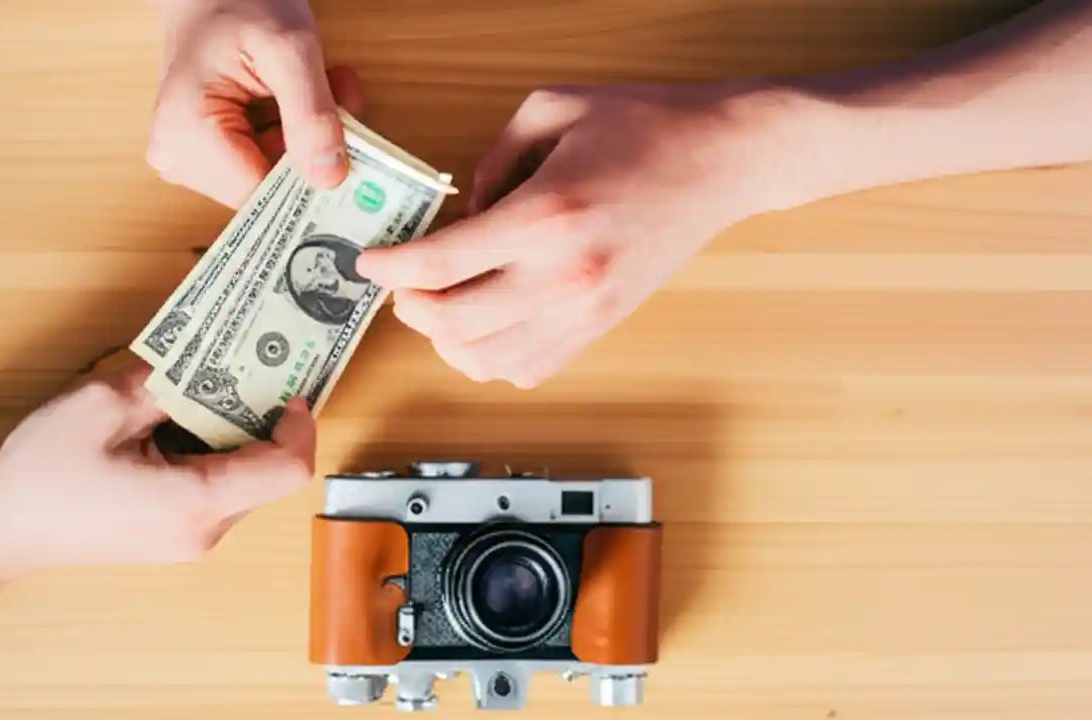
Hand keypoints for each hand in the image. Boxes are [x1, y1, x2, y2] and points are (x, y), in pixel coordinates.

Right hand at [0, 363, 315, 581]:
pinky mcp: (177, 534)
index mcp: (194, 502)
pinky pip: (218, 488)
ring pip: (245, 479)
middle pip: (270, 473)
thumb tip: (214, 362)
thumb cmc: (41, 474)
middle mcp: (203, 530)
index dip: (299, 427)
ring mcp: (191, 538)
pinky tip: (181, 420)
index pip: (287, 470)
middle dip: (265, 420)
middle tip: (250, 372)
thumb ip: (169, 383)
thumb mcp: (104, 405)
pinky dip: (214, 451)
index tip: (289, 389)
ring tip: (205, 390)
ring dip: (237, 433)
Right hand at [148, 0, 362, 206]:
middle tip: (340, 99)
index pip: (264, 197)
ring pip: (279, 174)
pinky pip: (270, 158)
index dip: (314, 180)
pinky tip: (305, 92)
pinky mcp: (211, 151)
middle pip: (273, 188)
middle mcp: (181, 160)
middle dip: (316, 148)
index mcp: (188, 139)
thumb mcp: (289, 49)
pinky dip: (298, 129)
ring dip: (312, 134)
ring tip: (325, 85)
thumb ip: (311, 114)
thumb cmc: (237, 1)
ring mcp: (193, 158)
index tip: (351, 145)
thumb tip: (329, 178)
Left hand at [357, 82, 819, 387]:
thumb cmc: (644, 128)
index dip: (390, 268)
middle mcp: (562, 275)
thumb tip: (464, 211)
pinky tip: (486, 327)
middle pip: (453, 323)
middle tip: (401, 284)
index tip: (370, 262)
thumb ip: (491, 157)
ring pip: (488, 361)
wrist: (722, 162)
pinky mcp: (602, 326)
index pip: (440, 264)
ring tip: (440, 308)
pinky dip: (493, 360)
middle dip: (410, 306)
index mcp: (544, 215)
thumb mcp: (551, 107)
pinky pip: (530, 370)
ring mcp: (585, 310)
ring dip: (447, 342)